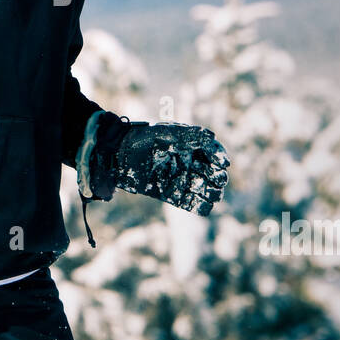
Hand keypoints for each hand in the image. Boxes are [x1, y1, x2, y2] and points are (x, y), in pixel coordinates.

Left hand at [78, 112, 229, 215]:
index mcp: (189, 145)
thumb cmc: (141, 138)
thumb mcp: (165, 133)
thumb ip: (189, 135)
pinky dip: (201, 206)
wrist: (117, 154)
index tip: (222, 162)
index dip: (220, 157)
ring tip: (212, 194)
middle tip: (217, 179)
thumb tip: (212, 137)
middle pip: (212, 174)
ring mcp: (179, 179)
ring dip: (212, 193)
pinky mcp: (170, 194)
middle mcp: (187, 163)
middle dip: (218, 178)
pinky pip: (190, 203)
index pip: (213, 152)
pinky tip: (205, 205)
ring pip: (205, 190)